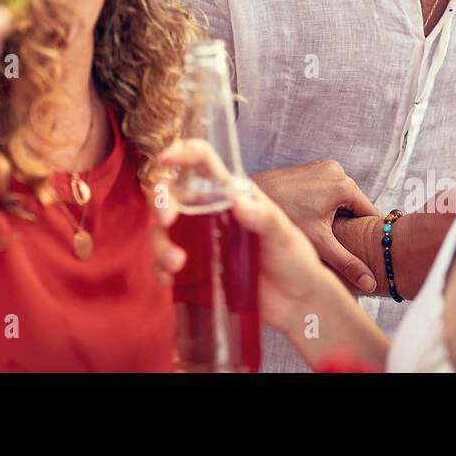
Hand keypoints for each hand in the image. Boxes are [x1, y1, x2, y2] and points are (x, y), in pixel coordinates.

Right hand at [153, 139, 337, 335]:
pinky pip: (165, 265)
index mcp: (228, 193)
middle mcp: (207, 212)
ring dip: (161, 244)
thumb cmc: (292, 258)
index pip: (201, 162)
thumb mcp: (284, 235)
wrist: (296, 302)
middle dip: (160, 201)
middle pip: (171, 195)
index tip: (166, 159)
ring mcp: (197, 241)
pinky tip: (170, 279)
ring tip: (177, 264)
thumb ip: (264, 218)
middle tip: (166, 220)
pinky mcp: (193, 270)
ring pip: (163, 232)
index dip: (182, 153)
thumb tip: (238, 203)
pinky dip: (161, 270)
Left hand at [250, 161, 379, 292]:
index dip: (367, 233)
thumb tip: (370, 284)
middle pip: (355, 204)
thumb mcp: (319, 243)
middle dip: (349, 223)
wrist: (249, 198)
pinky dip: (324, 203)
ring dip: (336, 214)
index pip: (370, 213)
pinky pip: (327, 189)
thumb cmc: (284, 218)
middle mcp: (336, 170)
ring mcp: (321, 167)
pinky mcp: (310, 168)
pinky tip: (311, 218)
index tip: (364, 249)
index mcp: (344, 184)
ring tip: (322, 231)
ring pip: (340, 197)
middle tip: (337, 242)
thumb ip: (347, 262)